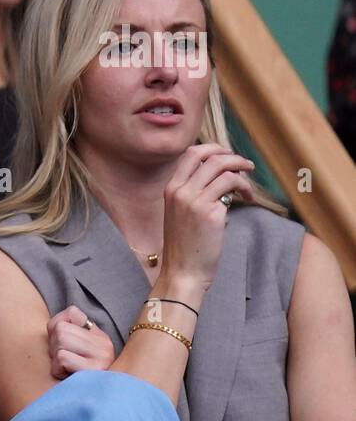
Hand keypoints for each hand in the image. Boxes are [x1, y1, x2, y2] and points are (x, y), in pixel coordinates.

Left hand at [47, 306, 114, 378]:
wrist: (98, 407)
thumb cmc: (76, 379)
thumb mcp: (76, 351)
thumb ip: (68, 329)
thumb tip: (57, 325)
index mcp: (100, 337)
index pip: (71, 312)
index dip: (56, 328)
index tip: (62, 344)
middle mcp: (105, 345)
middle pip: (61, 330)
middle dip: (54, 346)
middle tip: (62, 362)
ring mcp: (102, 358)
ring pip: (60, 342)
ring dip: (55, 359)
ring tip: (67, 370)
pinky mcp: (94, 372)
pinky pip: (62, 358)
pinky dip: (58, 369)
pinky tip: (67, 377)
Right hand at [160, 143, 255, 292]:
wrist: (183, 271)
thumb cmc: (186, 245)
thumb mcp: (181, 213)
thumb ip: (194, 192)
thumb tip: (220, 176)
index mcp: (171, 189)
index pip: (191, 154)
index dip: (213, 149)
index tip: (227, 155)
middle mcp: (180, 191)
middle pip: (210, 157)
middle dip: (232, 156)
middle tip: (246, 165)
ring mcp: (194, 201)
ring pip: (224, 169)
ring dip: (242, 172)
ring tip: (249, 186)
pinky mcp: (211, 212)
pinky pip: (232, 187)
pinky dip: (244, 189)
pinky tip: (248, 199)